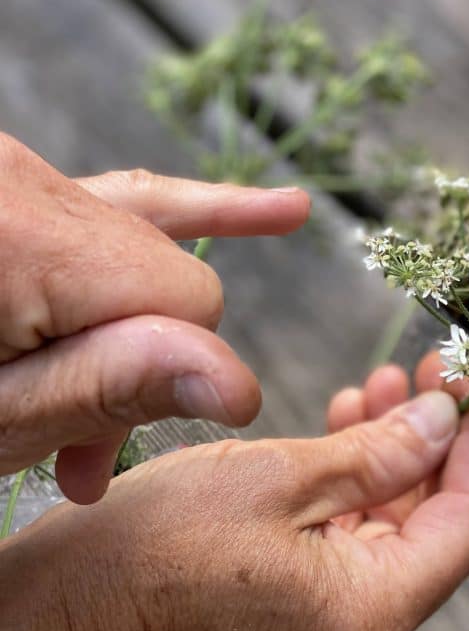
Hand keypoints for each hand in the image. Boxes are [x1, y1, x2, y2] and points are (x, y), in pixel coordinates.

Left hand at [0, 132, 309, 500]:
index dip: (164, 376)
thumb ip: (105, 387)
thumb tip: (235, 383)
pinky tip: (278, 213)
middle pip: (160, 270)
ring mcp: (12, 170)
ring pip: (139, 249)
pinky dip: (188, 217)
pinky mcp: (10, 181)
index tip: (91, 459)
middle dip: (136, 365)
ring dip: (119, 334)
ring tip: (78, 418)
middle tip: (71, 460)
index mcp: (19, 239)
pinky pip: (121, 195)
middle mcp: (20, 180)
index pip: (183, 295)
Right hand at [0, 355, 468, 630]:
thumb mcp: (282, 476)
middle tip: (426, 369)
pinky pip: (353, 540)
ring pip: (393, 526)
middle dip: (434, 440)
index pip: (468, 523)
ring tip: (379, 385)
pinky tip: (346, 424)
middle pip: (434, 525)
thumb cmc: (163, 541)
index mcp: (371, 613)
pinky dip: (356, 483)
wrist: (73, 602)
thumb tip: (448, 419)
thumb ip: (380, 452)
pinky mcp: (302, 610)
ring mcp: (332, 628)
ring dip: (392, 453)